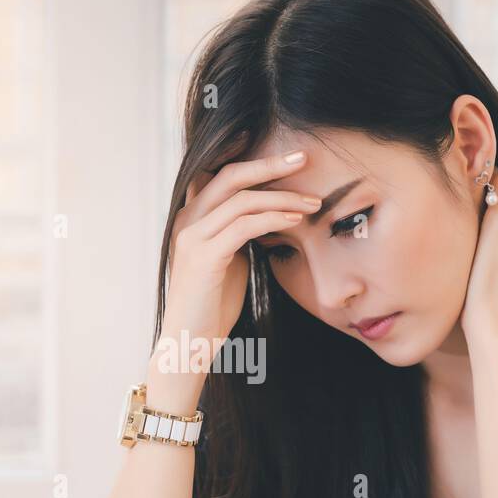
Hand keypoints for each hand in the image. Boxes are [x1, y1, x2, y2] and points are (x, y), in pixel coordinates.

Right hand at [160, 149, 320, 368]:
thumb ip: (240, 232)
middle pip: (230, 175)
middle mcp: (186, 220)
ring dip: (282, 197)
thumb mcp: (229, 258)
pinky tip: (295, 221)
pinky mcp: (203, 257)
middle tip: (304, 158)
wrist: (189, 341)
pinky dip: (272, 219)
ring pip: (241, 199)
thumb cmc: (212, 304)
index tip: (285, 156)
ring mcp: (191, 237)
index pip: (220, 174)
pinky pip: (243, 226)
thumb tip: (271, 215)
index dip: (250, 159)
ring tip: (311, 203)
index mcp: (191, 217)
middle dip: (270, 164)